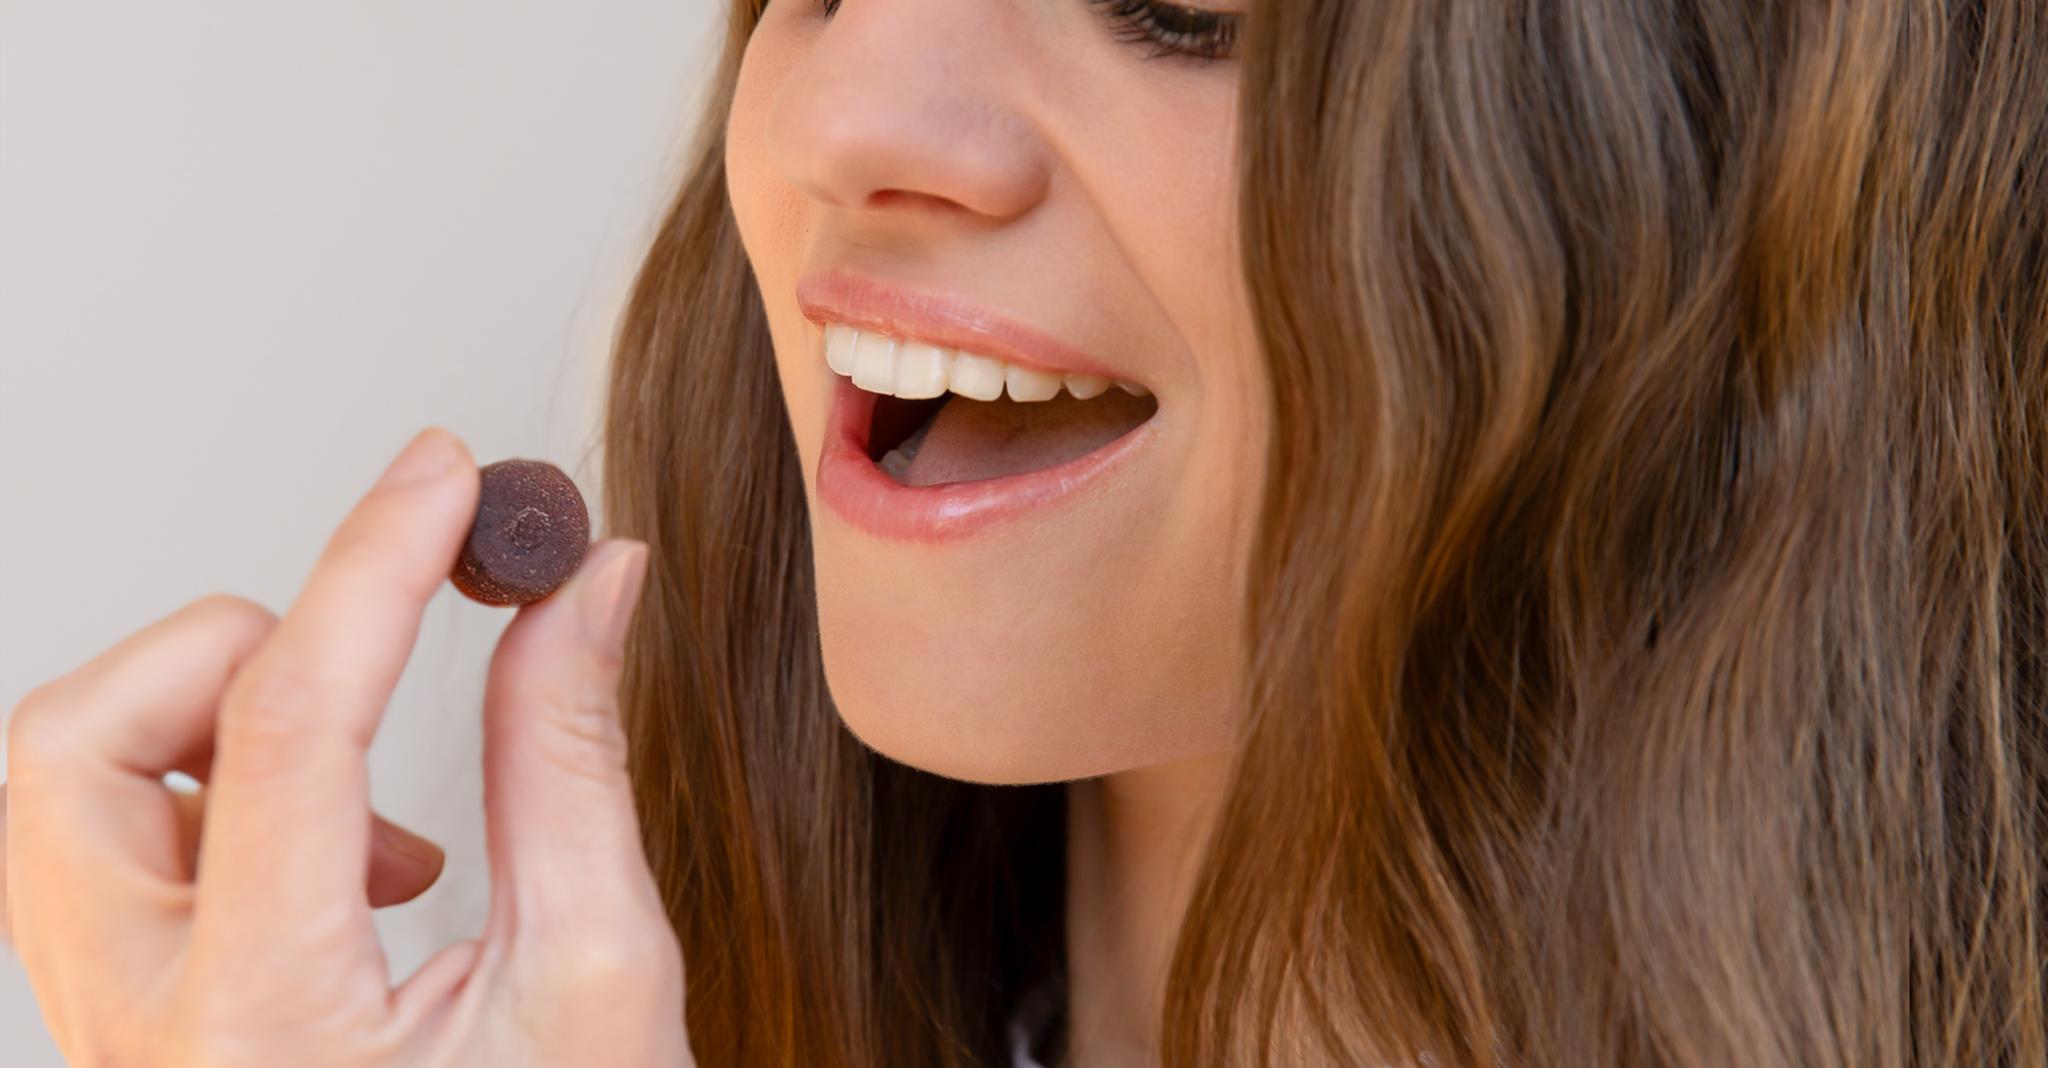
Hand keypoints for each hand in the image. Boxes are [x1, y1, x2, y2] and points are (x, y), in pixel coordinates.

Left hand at [1, 428, 691, 1067]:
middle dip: (232, 648)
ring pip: (60, 794)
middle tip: (382, 645)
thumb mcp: (602, 976)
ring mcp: (122, 1038)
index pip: (291, 722)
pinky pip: (104, 857)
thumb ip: (571, 757)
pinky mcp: (139, 1028)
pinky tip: (353, 854)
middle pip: (73, 746)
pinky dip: (217, 797)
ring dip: (207, 724)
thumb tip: (582, 584)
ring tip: (368, 787)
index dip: (379, 562)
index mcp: (266, 1030)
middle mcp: (146, 1035)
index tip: (449, 475)